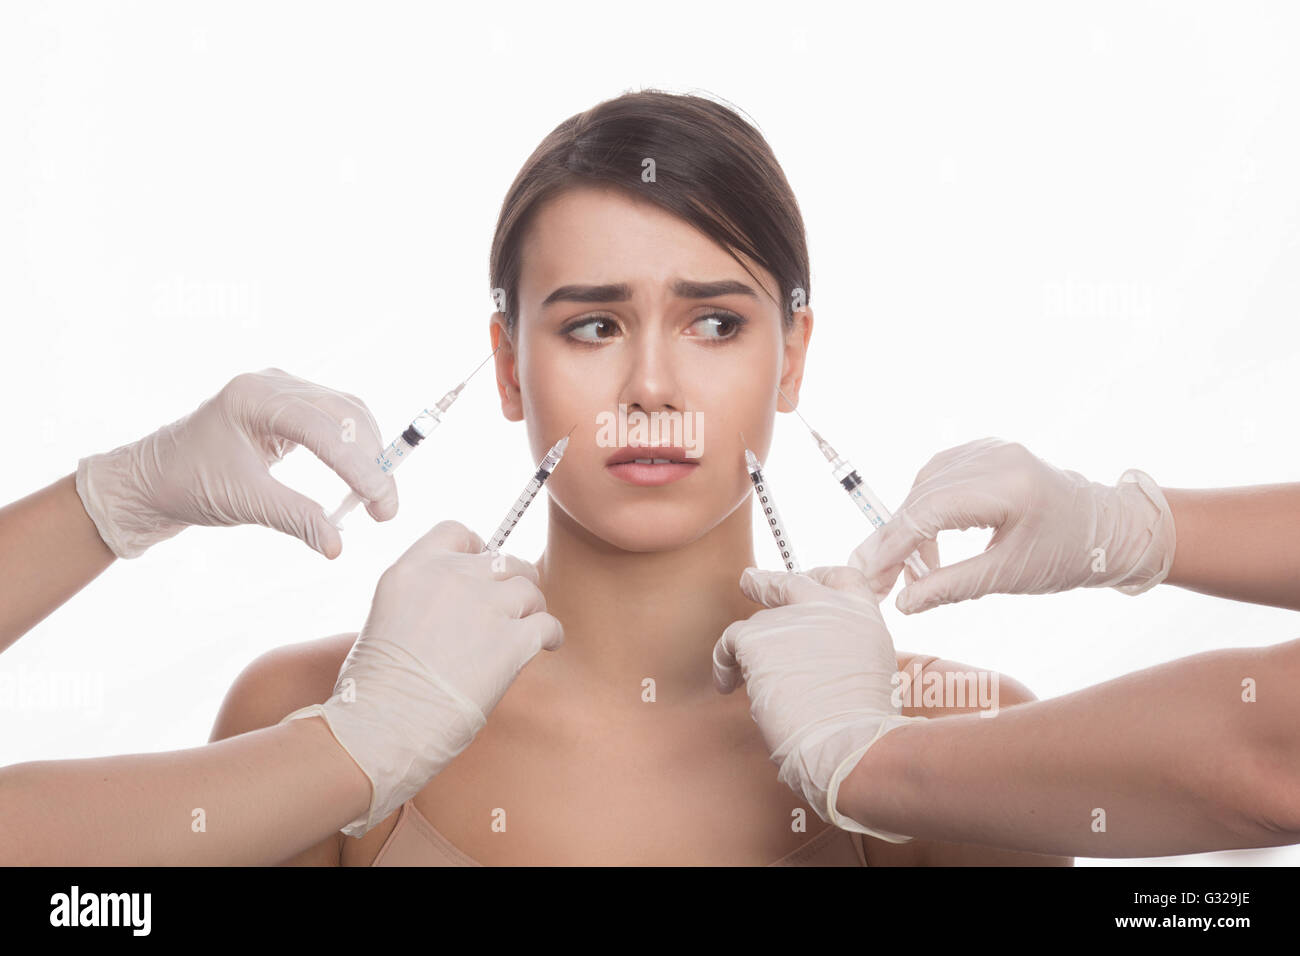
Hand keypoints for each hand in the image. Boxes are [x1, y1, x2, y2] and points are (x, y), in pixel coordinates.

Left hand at [75, 368, 399, 558]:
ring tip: (375, 500)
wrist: (153, 478)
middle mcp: (272, 384)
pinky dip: (355, 449)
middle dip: (372, 462)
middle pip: (345, 414)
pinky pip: (337, 420)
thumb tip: (338, 547)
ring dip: (369, 455)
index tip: (380, 502)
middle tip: (385, 509)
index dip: (358, 466)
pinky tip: (360, 479)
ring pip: (348, 414)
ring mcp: (282, 390)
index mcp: (253, 398)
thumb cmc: (188, 485)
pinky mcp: (289, 404)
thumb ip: (296, 519)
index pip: (323, 427)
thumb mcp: (244, 503)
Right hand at [282, 520, 563, 836]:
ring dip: (531, 607)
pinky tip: (546, 647)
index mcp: (412, 570)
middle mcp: (452, 577)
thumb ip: (421, 600)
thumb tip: (454, 610)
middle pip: (503, 559)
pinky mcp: (513, 641)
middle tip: (509, 607)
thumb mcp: (384, 621)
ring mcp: (485, 606)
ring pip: (529, 587)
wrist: (384, 727)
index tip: (481, 570)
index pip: (456, 532)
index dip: (476, 548)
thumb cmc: (374, 691)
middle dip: (511, 580)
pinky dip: (551, 636)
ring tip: (526, 628)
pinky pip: (548, 624)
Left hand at [713, 565, 923, 841]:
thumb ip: (844, 656)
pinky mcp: (756, 637)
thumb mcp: (870, 676)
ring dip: (748, 652)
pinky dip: (724, 664)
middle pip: (791, 584)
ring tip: (740, 681)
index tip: (808, 581)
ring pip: (757, 626)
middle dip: (769, 583)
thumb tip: (814, 663)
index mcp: (863, 618)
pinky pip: (729, 642)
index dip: (822, 579)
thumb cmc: (862, 729)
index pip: (844, 581)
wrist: (848, 743)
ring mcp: (790, 618)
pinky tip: (726, 686)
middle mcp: (828, 608)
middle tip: (750, 581)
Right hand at [849, 439, 1176, 612]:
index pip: (929, 510)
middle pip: (922, 495)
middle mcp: (997, 457)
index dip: (892, 545)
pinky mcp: (988, 451)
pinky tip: (926, 538)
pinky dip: (924, 508)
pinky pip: (939, 476)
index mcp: (1008, 486)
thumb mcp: (1008, 577)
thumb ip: (951, 586)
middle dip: (894, 539)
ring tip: (910, 567)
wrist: (1109, 529)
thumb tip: (903, 604)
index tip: (870, 576)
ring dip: (908, 525)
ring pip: (925, 484)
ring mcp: (992, 449)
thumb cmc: (1067, 556)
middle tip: (878, 581)